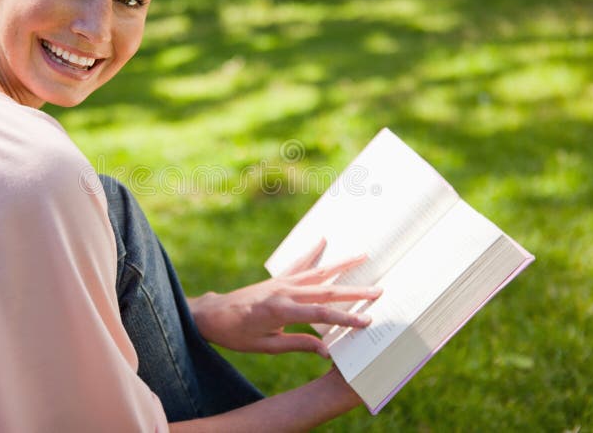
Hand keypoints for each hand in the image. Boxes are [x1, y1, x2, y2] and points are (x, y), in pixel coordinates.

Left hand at [188, 239, 381, 356]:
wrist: (212, 315)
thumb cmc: (236, 334)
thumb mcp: (265, 346)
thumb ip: (297, 345)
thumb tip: (327, 351)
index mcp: (280, 311)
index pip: (321, 315)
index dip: (345, 318)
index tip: (367, 322)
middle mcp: (283, 292)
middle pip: (325, 290)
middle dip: (355, 291)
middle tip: (380, 291)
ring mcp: (281, 283)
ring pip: (317, 272)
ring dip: (342, 264)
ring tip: (364, 254)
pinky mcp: (277, 280)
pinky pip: (299, 264)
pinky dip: (312, 252)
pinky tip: (323, 240)